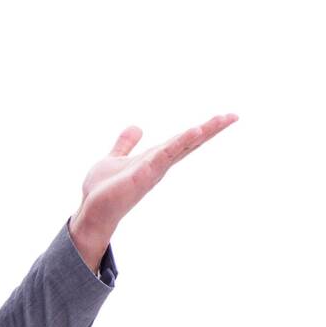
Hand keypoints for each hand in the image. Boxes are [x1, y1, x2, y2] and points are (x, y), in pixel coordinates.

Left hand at [69, 113, 239, 264]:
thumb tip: (137, 127)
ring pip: (181, 147)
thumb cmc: (103, 190)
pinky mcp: (143, 175)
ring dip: (201, 133)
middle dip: (211, 130)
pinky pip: (163, 156)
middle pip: (189, 143)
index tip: (225, 117)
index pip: (183, 141)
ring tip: (222, 119)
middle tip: (233, 116)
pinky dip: (178, 144)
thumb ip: (125, 144)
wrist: (91, 210)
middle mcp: (159, 164)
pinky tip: (193, 132)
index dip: (203, 129)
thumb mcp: (114, 159)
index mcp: (154, 158)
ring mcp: (153, 170)